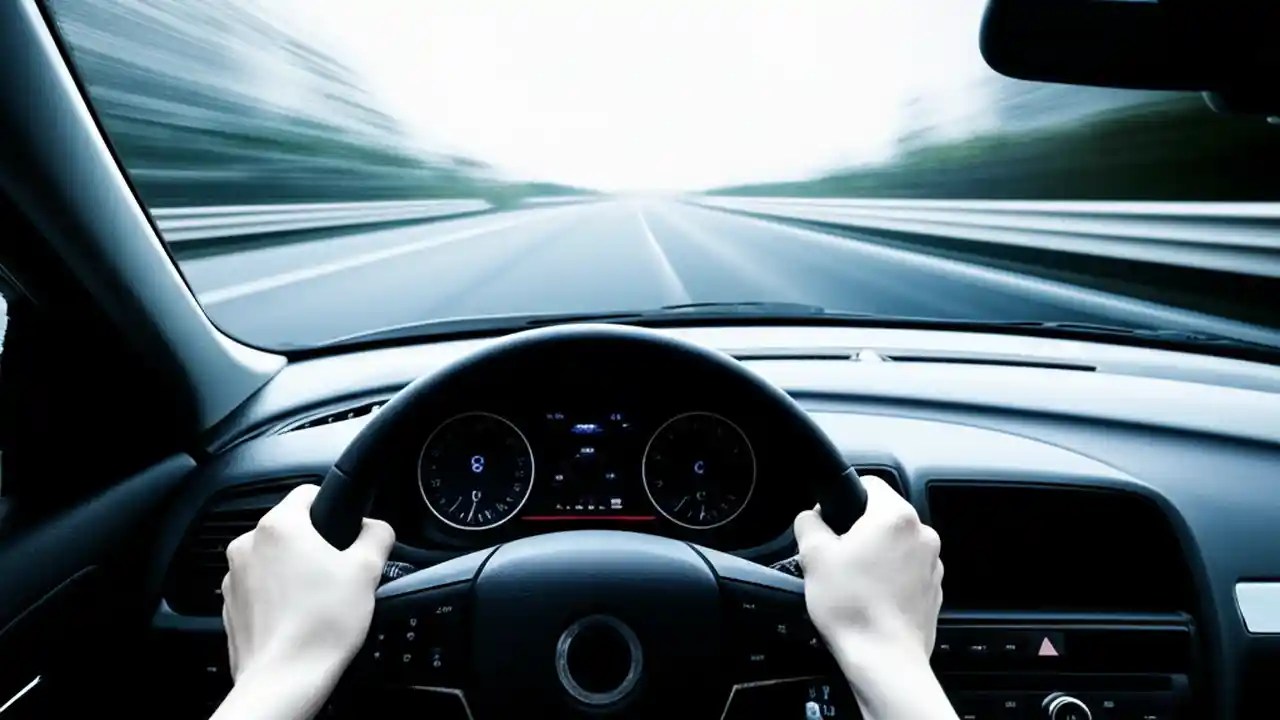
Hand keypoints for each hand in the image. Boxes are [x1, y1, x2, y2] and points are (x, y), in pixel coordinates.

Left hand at [213, 484, 393, 719]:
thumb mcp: (367, 570)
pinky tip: (299, 617)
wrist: (284, 679)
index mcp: (280, 525)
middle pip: (290, 528)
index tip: (347, 532)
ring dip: (294, 570)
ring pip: (273, 559)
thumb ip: (377, 535)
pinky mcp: (230, 606)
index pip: (308, 493)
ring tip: (319, 599)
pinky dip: (278, 596)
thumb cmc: (322, 624)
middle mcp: (248, 545)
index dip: (334, 508)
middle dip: (314, 545)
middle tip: (340, 572)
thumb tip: (376, 528)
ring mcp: (234, 577)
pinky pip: (260, 588)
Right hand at [795, 475, 953, 719]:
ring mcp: (933, 564)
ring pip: (895, 545)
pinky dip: (889, 578)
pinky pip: (907, 571)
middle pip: (883, 516)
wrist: (883, 659)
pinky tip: (870, 598)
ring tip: (852, 582)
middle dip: (858, 531)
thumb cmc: (851, 607)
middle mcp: (922, 534)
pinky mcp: (935, 590)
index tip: (829, 522)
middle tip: (835, 557)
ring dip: (875, 555)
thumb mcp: (814, 556)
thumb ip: (809, 523)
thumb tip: (812, 517)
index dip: (843, 499)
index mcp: (895, 516)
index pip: (869, 483)